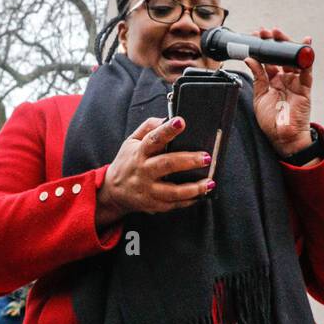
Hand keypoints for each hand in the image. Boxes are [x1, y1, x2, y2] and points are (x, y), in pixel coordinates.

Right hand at [95, 116, 214, 226]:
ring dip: (193, 188)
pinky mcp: (153, 204)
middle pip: (167, 165)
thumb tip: (165, 118)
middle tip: (206, 157)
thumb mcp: (131, 141)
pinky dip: (188, 200)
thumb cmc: (127, 162)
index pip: (153, 138)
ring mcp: (148, 190)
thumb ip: (147, 128)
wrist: (114, 191)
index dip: (167, 130)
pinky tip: (200, 194)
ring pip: (173, 191)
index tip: (180, 121)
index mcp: (139, 152)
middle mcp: (143, 171)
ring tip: (208, 182)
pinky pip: (174, 204)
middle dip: (188, 161)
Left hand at [245, 27, 313, 153]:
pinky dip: (307, 56)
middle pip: (280, 55)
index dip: (262, 48)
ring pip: (292, 58)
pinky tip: (305, 43)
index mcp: (273, 81)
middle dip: (273, 42)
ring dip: (286, 44)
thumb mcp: (259, 97)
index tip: (255, 36)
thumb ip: (257, 78)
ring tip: (277, 33)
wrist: (283, 138)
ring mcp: (295, 81)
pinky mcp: (305, 87)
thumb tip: (250, 59)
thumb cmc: (271, 122)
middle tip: (265, 31)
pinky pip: (307, 69)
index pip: (268, 60)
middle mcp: (284, 79)